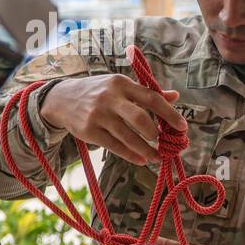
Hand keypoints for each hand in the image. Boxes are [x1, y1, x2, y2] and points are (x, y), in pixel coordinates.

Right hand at [39, 74, 188, 165]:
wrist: (61, 98)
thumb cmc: (99, 91)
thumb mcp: (120, 85)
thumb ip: (147, 92)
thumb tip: (175, 96)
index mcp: (122, 83)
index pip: (151, 98)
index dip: (170, 113)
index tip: (183, 126)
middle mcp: (110, 97)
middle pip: (140, 118)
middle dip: (156, 133)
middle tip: (165, 143)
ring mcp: (98, 115)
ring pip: (128, 137)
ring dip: (146, 150)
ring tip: (157, 157)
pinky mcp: (88, 131)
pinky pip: (115, 146)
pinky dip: (131, 155)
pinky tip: (141, 160)